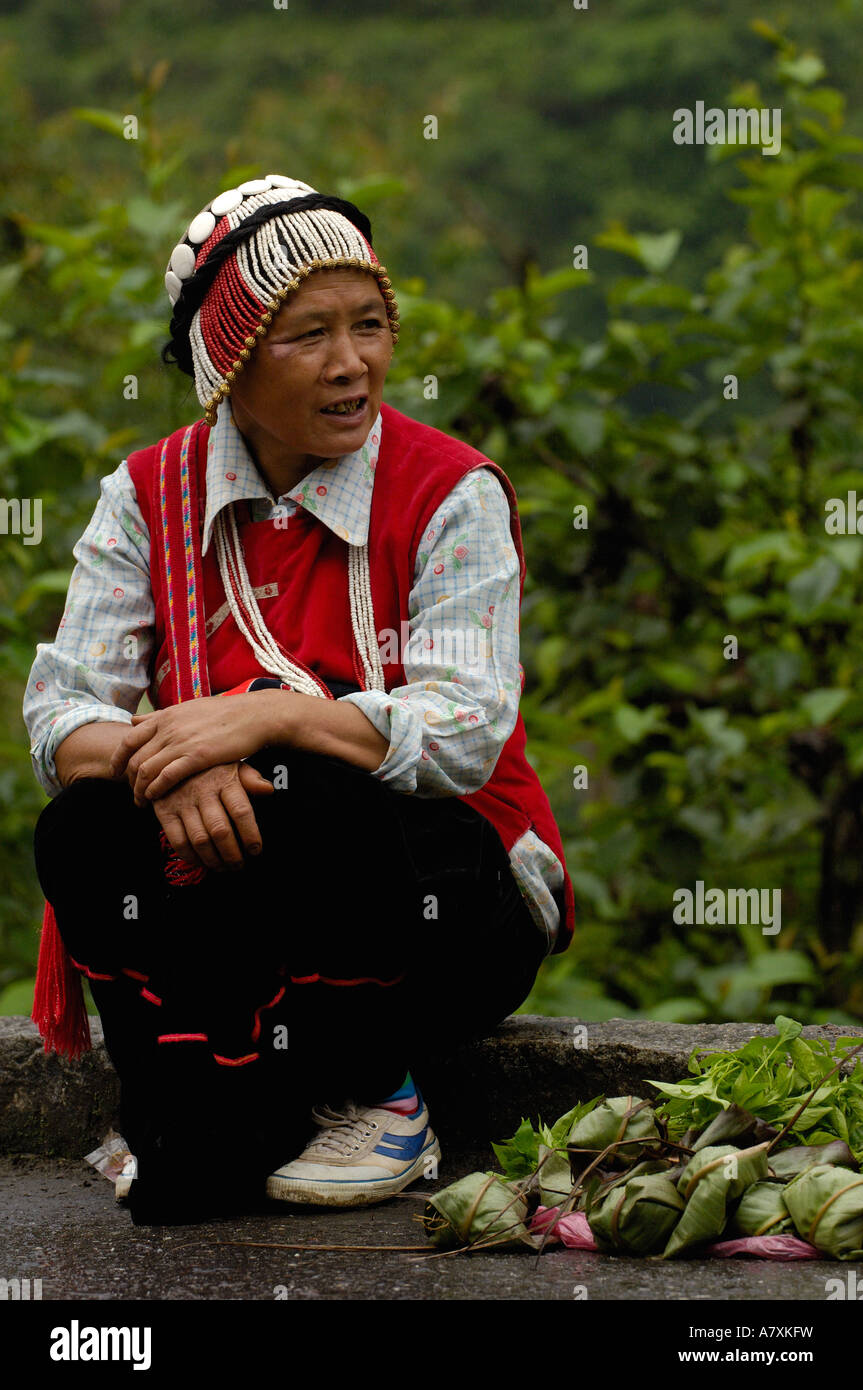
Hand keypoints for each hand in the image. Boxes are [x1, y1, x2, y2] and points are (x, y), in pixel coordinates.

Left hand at [110, 693, 282, 804]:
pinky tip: (154, 798)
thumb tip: (134, 719)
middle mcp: (169, 728)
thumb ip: (159, 716)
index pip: (129, 738)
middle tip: (129, 793)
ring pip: (146, 769)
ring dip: (139, 789)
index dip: (118, 758)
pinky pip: (166, 776)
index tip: (115, 772)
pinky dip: (155, 789)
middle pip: (135, 758)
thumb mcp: (187, 708)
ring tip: (140, 802)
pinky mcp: (196, 756)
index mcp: (166, 716)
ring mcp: (181, 742)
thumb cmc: (224, 713)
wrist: (253, 715)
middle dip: (127, 779)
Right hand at [152, 762, 274, 871]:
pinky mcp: (165, 812)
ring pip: (200, 840)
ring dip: (214, 860)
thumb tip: (268, 789)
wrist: (168, 758)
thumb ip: (251, 778)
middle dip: (232, 854)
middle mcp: (203, 791)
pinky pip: (178, 841)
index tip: (255, 850)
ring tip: (223, 867)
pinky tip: (202, 861)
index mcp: (224, 780)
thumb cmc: (207, 766)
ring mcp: (182, 802)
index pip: (241, 811)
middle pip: (220, 831)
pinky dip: (191, 857)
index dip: (250, 835)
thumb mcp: (231, 764)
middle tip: (239, 865)